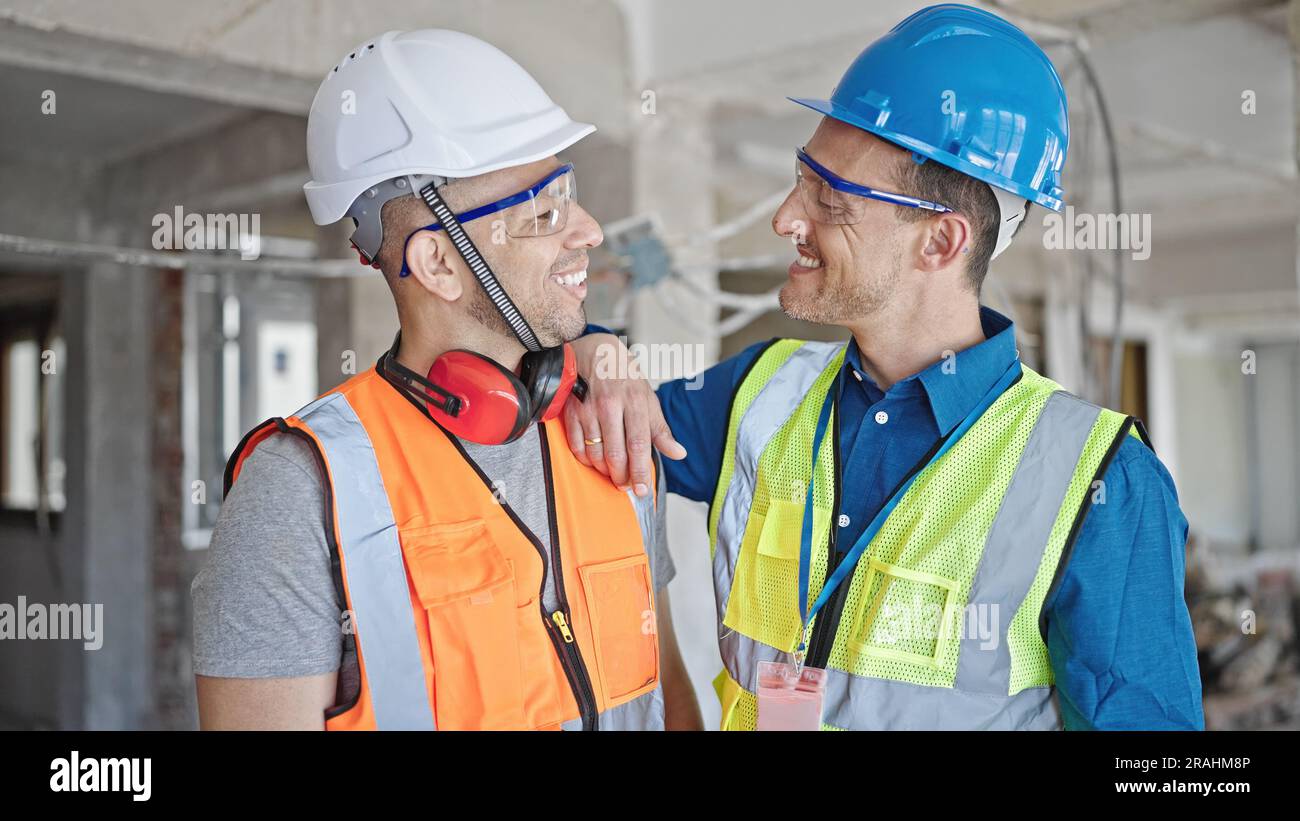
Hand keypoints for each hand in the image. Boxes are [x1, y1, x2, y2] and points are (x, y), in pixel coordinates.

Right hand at [564, 333, 686, 495]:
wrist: (595, 352)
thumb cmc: (625, 377)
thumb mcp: (648, 398)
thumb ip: (661, 430)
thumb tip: (679, 453)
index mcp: (635, 401)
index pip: (639, 444)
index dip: (640, 471)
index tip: (643, 490)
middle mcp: (611, 405)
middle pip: (616, 453)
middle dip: (622, 476)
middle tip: (627, 486)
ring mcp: (588, 409)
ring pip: (595, 453)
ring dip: (605, 470)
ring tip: (613, 474)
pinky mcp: (571, 412)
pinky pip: (577, 446)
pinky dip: (587, 460)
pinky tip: (595, 461)